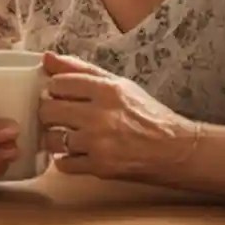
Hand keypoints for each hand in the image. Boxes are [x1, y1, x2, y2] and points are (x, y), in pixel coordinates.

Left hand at [39, 52, 199, 179]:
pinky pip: (63, 164)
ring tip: (69, 137)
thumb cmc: (148, 115)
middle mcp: (100, 115)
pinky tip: (77, 154)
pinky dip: (66, 160)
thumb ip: (81, 69)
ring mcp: (99, 143)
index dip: (55, 90)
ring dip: (56, 139)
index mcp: (107, 90)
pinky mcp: (100, 167)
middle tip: (60, 117)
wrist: (178, 150)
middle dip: (50, 114)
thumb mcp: (119, 84)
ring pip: (52, 138)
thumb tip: (47, 58)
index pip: (57, 83)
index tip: (61, 95)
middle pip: (48, 110)